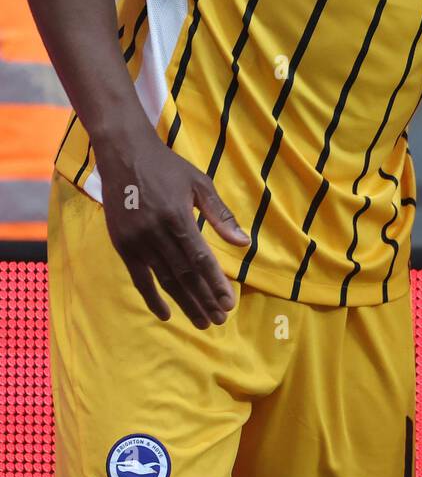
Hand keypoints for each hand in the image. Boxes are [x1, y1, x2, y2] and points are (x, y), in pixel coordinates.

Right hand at [97, 128, 248, 328]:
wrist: (124, 155)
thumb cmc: (167, 167)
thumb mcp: (199, 183)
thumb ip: (220, 214)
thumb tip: (244, 242)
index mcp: (178, 217)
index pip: (201, 259)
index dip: (216, 283)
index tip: (230, 303)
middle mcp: (156, 233)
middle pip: (185, 275)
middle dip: (204, 300)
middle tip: (220, 320)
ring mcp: (137, 241)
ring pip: (165, 280)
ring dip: (185, 303)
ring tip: (202, 321)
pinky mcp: (123, 245)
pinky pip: (139, 278)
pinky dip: (152, 298)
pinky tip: (167, 313)